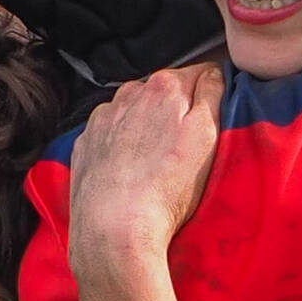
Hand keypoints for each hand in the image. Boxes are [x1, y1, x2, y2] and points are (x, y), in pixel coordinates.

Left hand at [67, 63, 223, 273]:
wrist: (113, 228)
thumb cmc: (166, 188)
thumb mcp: (207, 136)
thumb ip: (212, 94)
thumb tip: (213, 73)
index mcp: (164, 86)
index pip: (199, 74)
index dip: (211, 95)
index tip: (216, 119)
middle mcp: (129, 94)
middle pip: (164, 92)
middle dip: (177, 110)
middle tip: (187, 147)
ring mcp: (103, 118)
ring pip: (135, 110)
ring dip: (147, 125)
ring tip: (156, 162)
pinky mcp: (85, 143)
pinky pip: (110, 133)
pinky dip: (122, 144)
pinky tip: (131, 169)